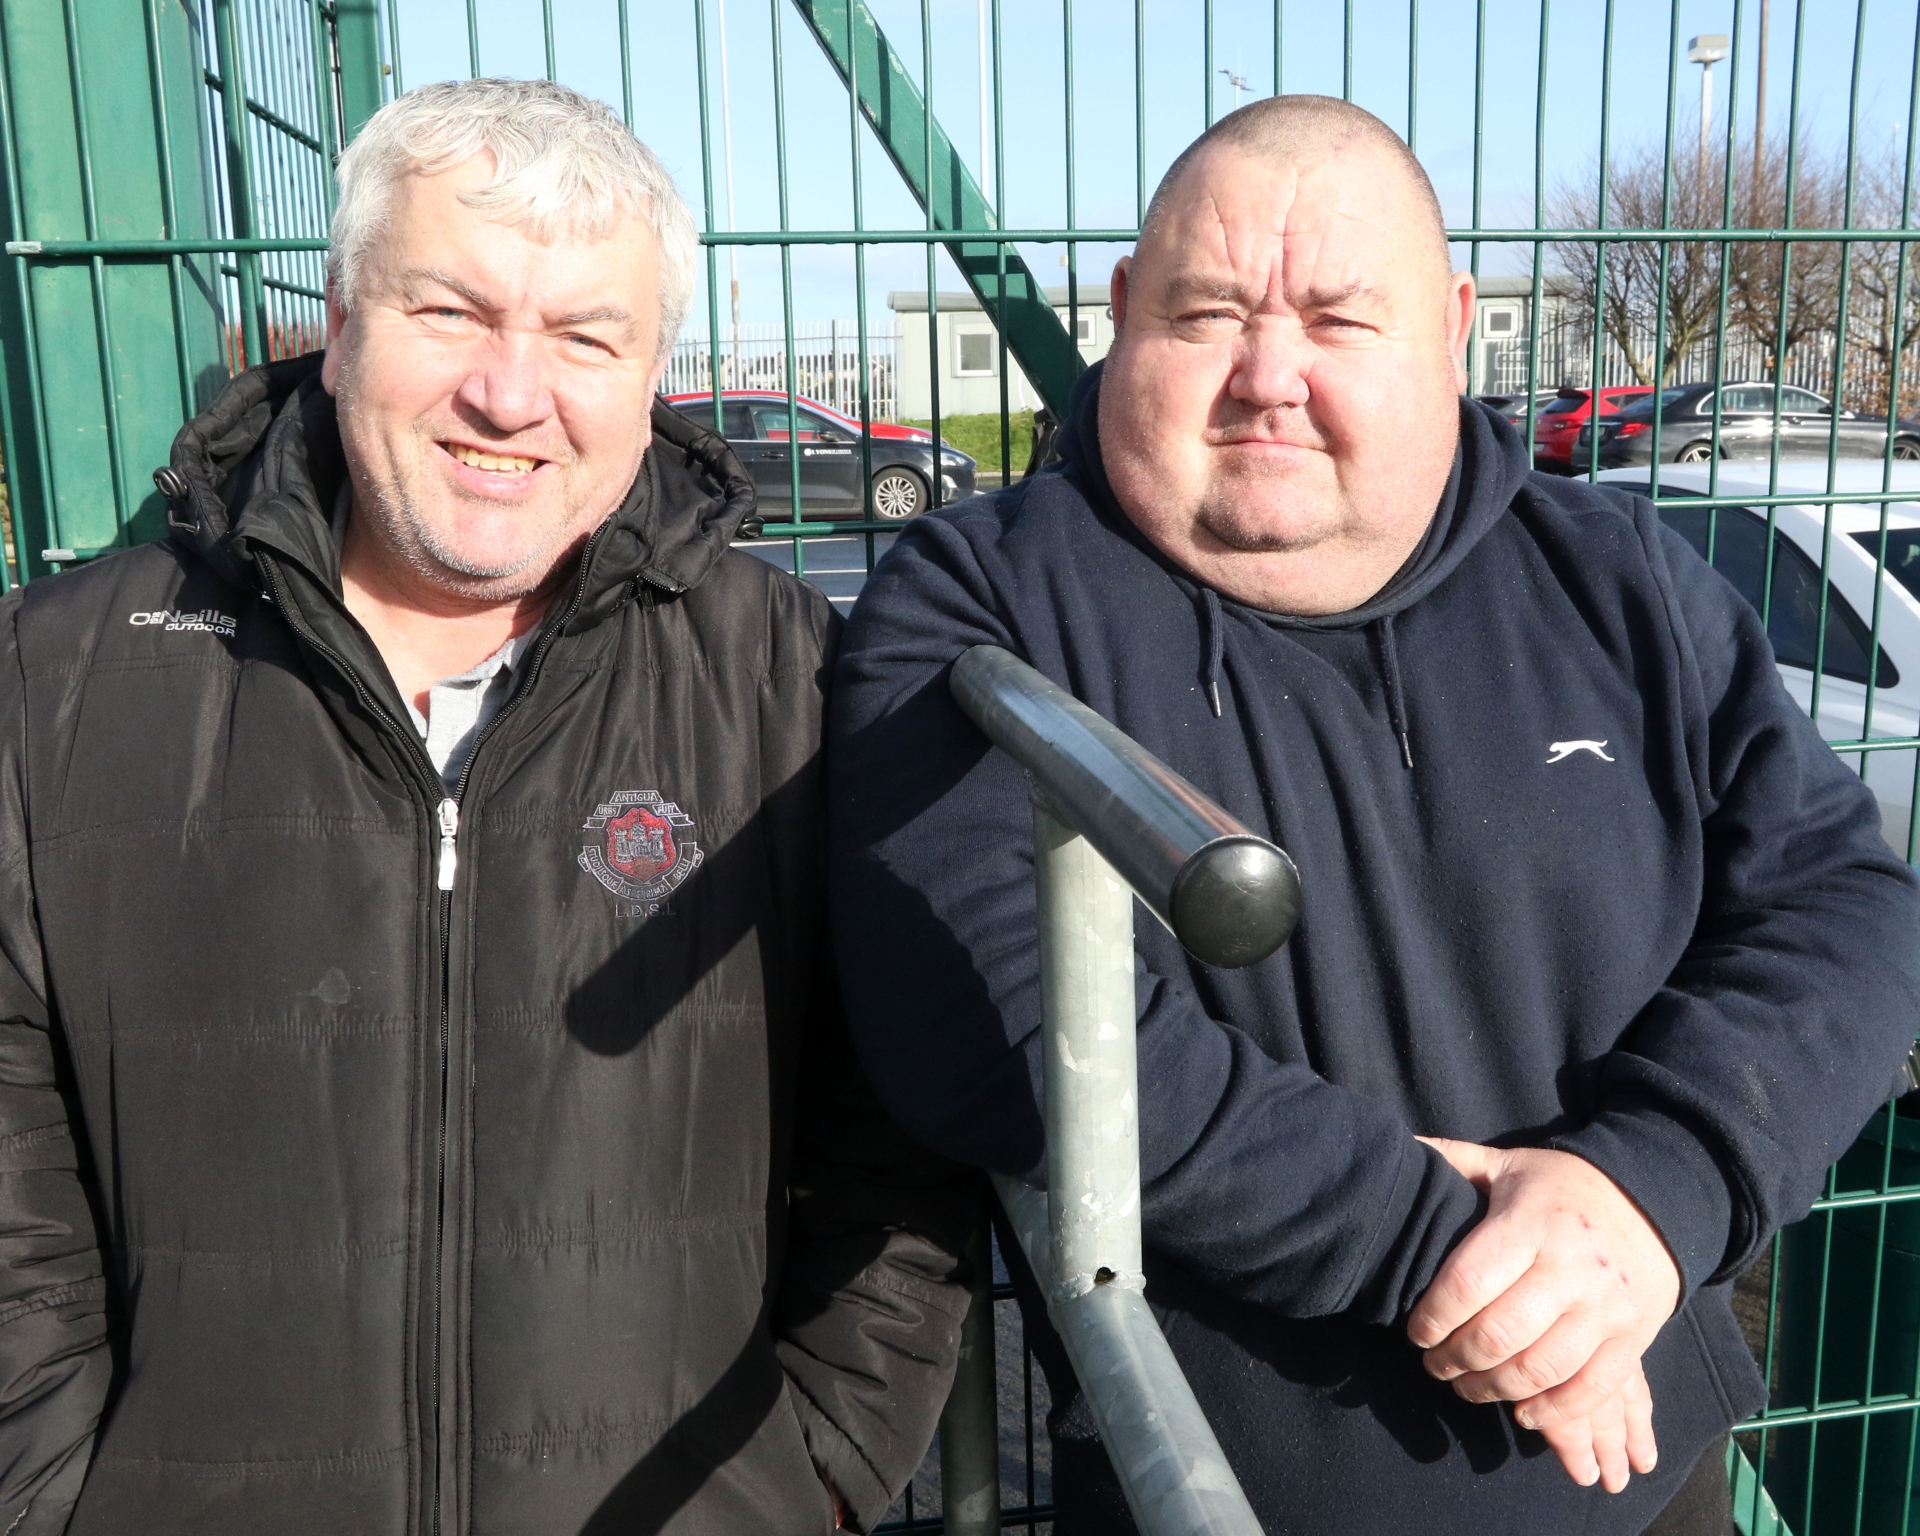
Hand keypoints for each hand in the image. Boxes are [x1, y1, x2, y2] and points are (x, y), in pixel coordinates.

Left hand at [1407, 1140, 1679, 1470]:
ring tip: (1467, 1387)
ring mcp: (1605, 1307)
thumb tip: (1399, 1146)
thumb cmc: (1563, 1187)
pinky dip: (1552, 1411)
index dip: (1432, 1317)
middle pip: (1499, 1334)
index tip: (1415, 1333)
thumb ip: (1453, 1160)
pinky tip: (1522, 1411)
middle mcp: (1569, 1268)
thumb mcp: (1509, 1164)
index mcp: (1529, 1223)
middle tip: (1434, 1365)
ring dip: (1493, 1389)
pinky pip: (1591, 1389)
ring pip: (1539, 1369)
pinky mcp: (1633, 1338)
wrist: (1655, 1201)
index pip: (1467, 1283)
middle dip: (1455, 1360)